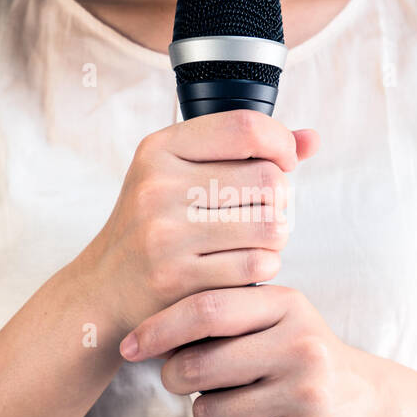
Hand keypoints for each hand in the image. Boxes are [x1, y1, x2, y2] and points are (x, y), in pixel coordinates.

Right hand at [79, 111, 319, 332]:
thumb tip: (312, 139)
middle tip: (262, 213)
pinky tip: (242, 269)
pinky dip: (263, 268)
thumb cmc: (153, 227)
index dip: (280, 144)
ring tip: (253, 242)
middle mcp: (158, 186)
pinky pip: (258, 267)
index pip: (246, 127)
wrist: (103, 290)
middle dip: (279, 200)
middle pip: (269, 180)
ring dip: (275, 238)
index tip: (283, 163)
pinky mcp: (178, 278)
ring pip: (271, 226)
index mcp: (159, 149)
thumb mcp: (182, 175)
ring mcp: (165, 234)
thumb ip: (246, 152)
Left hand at [118, 285, 381, 416]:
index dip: (158, 328)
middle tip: (178, 377)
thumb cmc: (295, 346)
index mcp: (288, 304)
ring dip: (205, 410)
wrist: (361, 395)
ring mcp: (307, 396)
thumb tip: (143, 335)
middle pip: (199, 366)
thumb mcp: (271, 313)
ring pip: (210, 412)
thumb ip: (219, 312)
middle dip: (173, 376)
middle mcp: (302, 347)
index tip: (129, 345)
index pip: (207, 309)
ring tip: (230, 399)